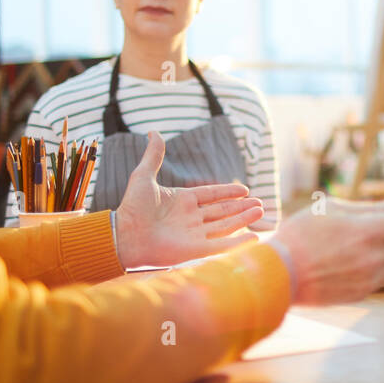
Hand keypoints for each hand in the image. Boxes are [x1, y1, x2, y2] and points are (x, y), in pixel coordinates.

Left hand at [115, 131, 264, 268]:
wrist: (123, 236)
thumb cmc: (131, 208)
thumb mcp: (143, 177)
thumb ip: (153, 156)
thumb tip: (153, 131)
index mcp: (182, 201)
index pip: (211, 195)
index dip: (227, 192)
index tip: (244, 189)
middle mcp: (190, 219)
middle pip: (222, 211)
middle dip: (241, 207)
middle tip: (260, 203)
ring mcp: (194, 235)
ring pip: (225, 225)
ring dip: (243, 218)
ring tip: (260, 210)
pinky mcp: (196, 250)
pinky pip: (222, 246)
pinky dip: (238, 243)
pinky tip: (254, 237)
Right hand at [273, 196, 383, 304]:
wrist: (279, 274)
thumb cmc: (301, 234)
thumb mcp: (332, 208)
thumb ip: (371, 206)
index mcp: (365, 232)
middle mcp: (373, 258)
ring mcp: (370, 279)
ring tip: (369, 239)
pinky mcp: (363, 293)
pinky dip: (381, 263)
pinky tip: (359, 256)